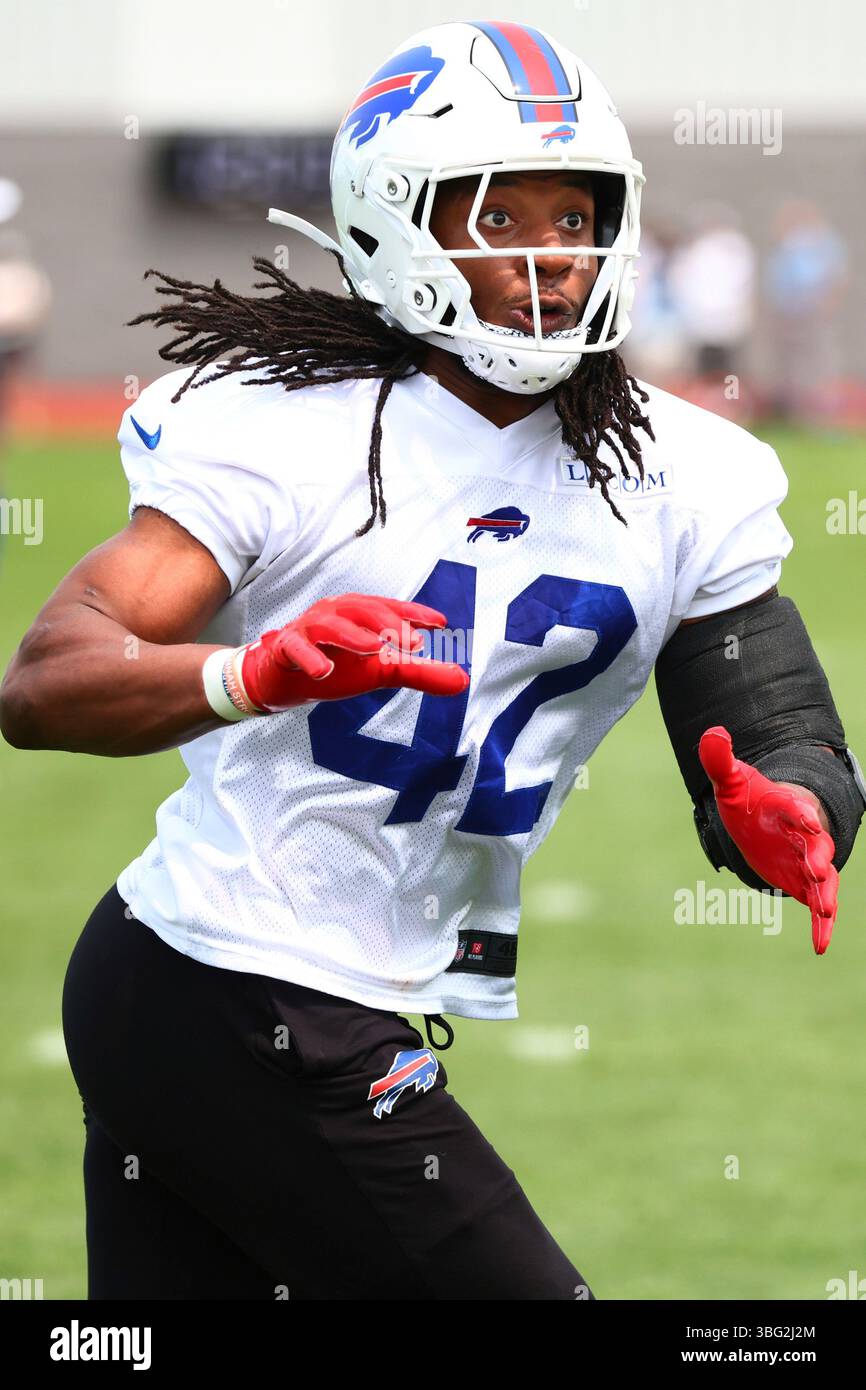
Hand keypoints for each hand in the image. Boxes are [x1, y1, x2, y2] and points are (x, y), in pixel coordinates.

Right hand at [239, 593, 468, 711]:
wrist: (284, 680)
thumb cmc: (335, 665)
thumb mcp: (381, 671)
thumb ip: (419, 672)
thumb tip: (462, 681)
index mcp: (360, 614)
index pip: (390, 608)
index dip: (415, 613)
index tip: (440, 624)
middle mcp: (335, 613)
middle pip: (362, 609)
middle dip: (388, 622)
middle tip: (412, 642)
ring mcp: (308, 628)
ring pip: (330, 625)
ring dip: (353, 635)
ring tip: (374, 649)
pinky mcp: (285, 648)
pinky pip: (296, 649)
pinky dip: (310, 658)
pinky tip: (323, 671)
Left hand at [698, 725, 837, 953]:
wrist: (766, 821)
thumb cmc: (751, 800)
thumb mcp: (732, 782)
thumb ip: (721, 761)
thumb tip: (712, 734)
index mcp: (786, 807)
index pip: (796, 808)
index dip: (800, 813)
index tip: (806, 820)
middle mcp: (803, 836)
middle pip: (815, 846)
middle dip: (817, 856)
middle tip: (816, 868)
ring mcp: (806, 861)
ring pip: (823, 879)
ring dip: (824, 893)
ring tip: (824, 909)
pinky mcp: (804, 884)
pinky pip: (818, 905)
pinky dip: (822, 925)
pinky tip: (819, 947)